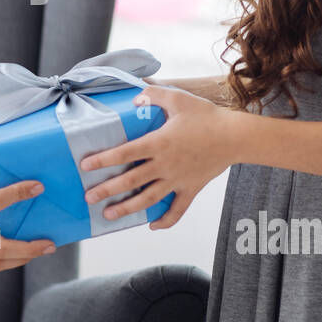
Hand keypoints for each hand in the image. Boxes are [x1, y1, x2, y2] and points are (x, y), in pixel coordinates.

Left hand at [78, 84, 238, 229]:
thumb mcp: (178, 99)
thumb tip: (135, 97)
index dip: (103, 160)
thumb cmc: (207, 116)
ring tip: (108, 215)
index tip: (86, 166)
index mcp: (159, 143)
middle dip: (107, 190)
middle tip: (89, 197)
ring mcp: (177, 179)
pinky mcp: (191, 188)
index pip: (124, 153)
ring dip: (127, 209)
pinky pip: (178, 209)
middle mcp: (165, 164)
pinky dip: (166, 220)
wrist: (235, 136)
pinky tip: (152, 226)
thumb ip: (154, 95)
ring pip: (148, 199)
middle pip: (131, 181)